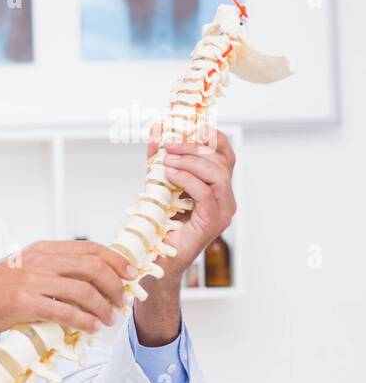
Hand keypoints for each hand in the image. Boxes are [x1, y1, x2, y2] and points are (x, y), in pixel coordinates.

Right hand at [0, 240, 140, 335]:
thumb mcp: (22, 267)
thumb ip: (50, 269)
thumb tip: (84, 281)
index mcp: (41, 249)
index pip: (89, 248)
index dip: (116, 261)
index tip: (130, 274)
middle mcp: (39, 261)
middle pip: (92, 267)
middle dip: (115, 285)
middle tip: (121, 301)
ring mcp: (32, 281)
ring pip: (83, 290)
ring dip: (103, 306)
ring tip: (109, 318)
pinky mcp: (25, 303)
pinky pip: (65, 312)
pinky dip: (84, 321)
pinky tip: (92, 327)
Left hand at [147, 123, 237, 274]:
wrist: (156, 256)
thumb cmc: (160, 222)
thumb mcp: (158, 182)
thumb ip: (158, 157)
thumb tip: (157, 129)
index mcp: (218, 186)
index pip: (224, 153)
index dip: (210, 136)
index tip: (189, 126)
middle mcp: (226, 197)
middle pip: (222, 160)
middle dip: (194, 147)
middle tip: (168, 144)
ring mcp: (223, 210)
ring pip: (219, 175)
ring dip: (191, 162)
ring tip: (166, 160)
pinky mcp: (213, 222)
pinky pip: (207, 194)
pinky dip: (188, 180)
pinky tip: (170, 175)